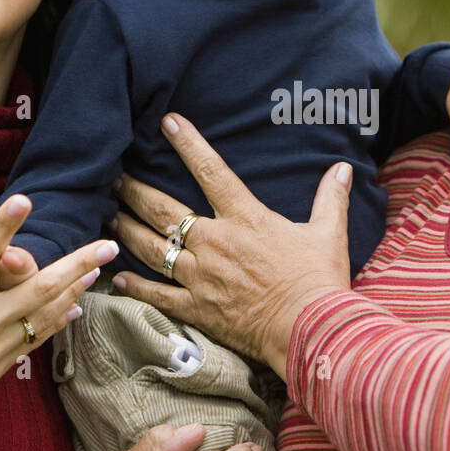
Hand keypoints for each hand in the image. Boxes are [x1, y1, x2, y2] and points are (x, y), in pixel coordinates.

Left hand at [110, 113, 350, 376]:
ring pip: (151, 248)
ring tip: (107, 220)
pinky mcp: (196, 308)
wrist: (308, 328)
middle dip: (134, 192)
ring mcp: (200, 276)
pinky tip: (117, 277)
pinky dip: (134, 285)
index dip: (188, 143)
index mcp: (245, 218)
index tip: (167, 122)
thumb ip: (330, 199)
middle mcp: (215, 242)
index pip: (211, 171)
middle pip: (163, 209)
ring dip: (125, 231)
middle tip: (114, 180)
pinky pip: (156, 294)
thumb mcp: (329, 234)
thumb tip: (342, 168)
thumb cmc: (319, 280)